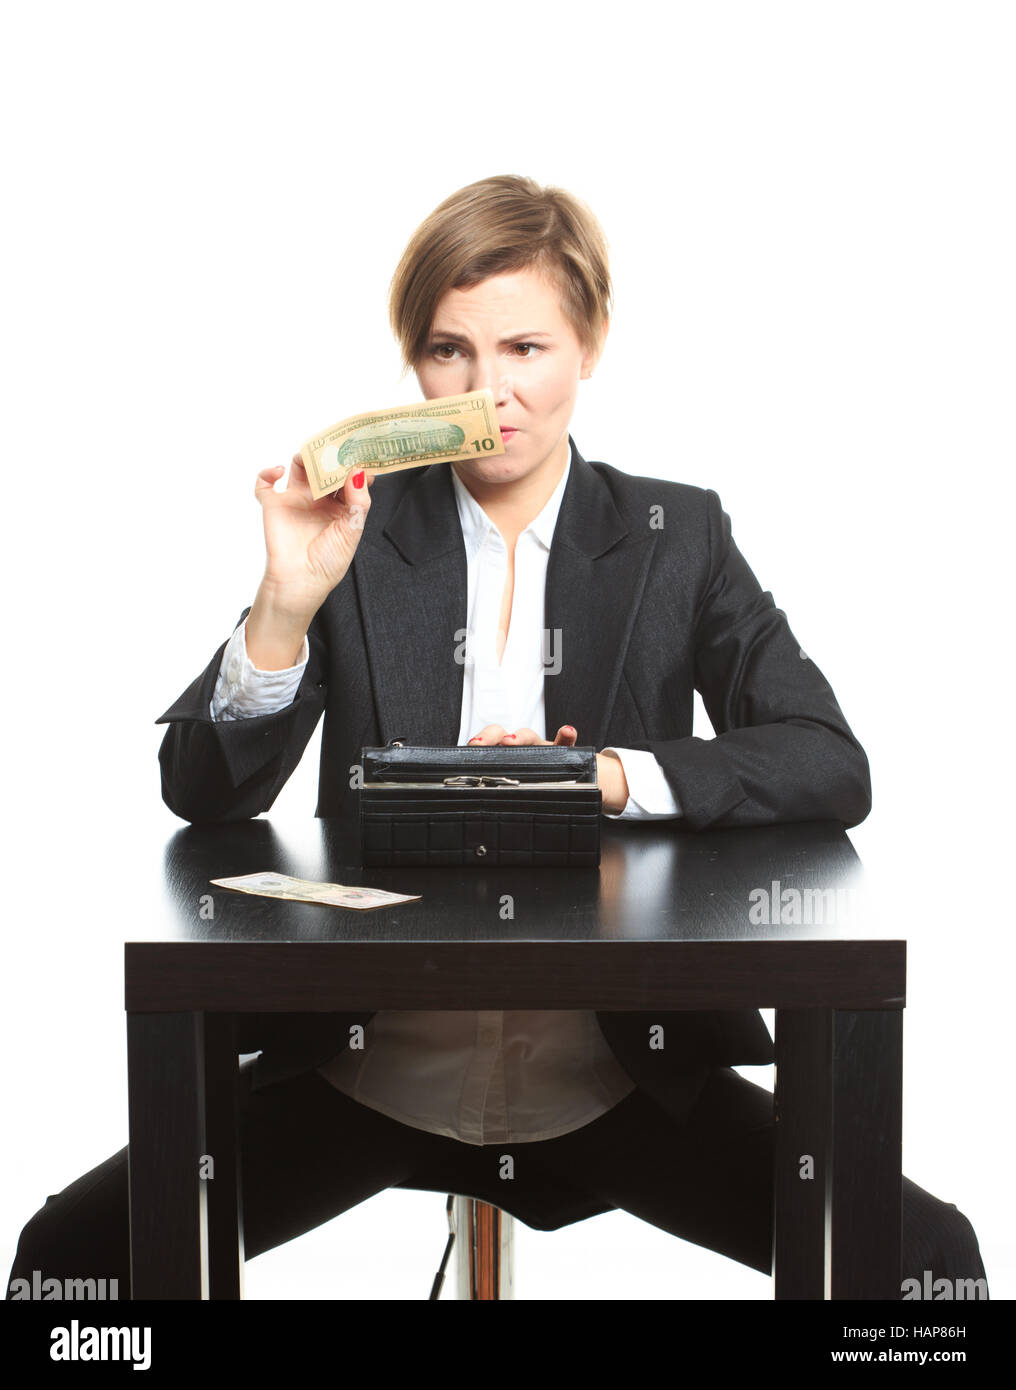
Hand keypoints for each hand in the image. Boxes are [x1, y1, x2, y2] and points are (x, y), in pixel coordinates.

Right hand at [255, 455, 374, 612]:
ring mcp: (295, 500)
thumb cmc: (328, 562)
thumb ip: (358, 502)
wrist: (300, 581)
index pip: (348, 478)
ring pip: (299, 467)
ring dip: (305, 457)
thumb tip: (358, 473)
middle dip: (331, 456)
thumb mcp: (352, 530)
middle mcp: (318, 500)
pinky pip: (265, 482)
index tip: (362, 453)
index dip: (354, 465)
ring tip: (313, 459)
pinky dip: (268, 472)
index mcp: (340, 507)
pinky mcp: (274, 504)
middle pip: (324, 468)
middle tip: (338, 447)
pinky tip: (280, 471)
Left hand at [464, 725, 629, 812]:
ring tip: (512, 740)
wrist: (563, 786)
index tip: (472, 745)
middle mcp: (520, 750)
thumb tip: (472, 807)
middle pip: (503, 737)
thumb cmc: (530, 787)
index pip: (489, 743)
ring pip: (528, 737)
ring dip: (520, 736)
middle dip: (492, 736)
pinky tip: (567, 732)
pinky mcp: (561, 752)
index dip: (481, 741)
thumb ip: (496, 791)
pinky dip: (566, 736)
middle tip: (481, 746)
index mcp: (504, 757)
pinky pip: (566, 742)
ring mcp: (540, 749)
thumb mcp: (513, 789)